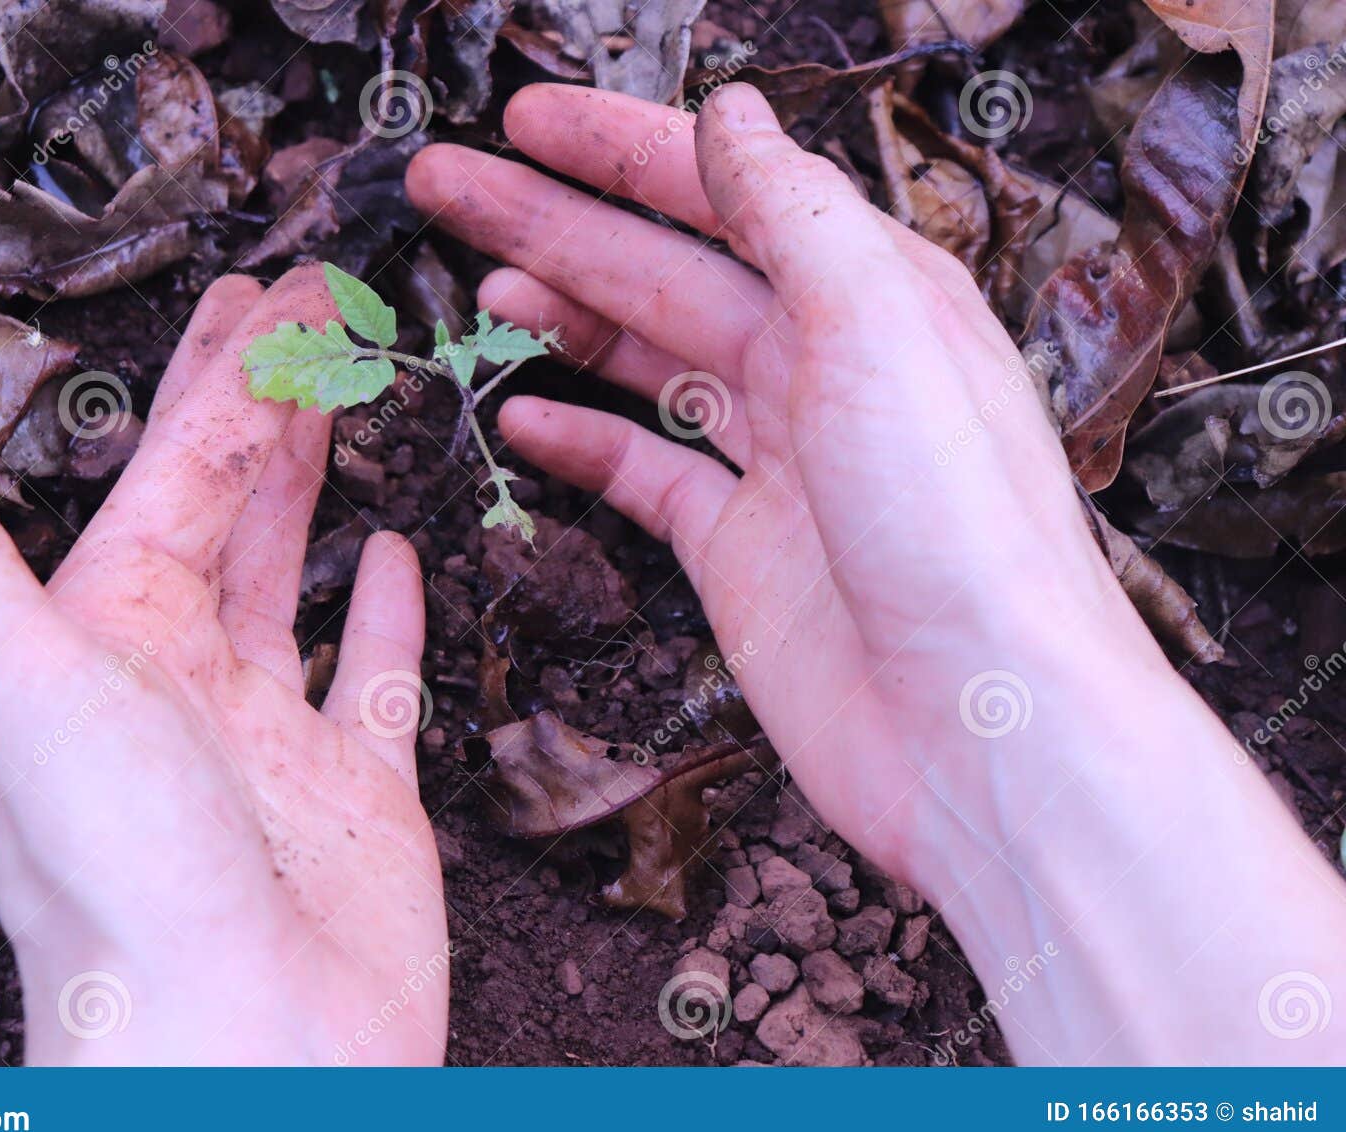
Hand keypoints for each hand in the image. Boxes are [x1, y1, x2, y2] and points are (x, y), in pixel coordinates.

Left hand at [0, 268, 447, 1064]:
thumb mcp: (19, 692)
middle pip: (233, 508)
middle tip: (314, 309)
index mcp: (110, 641)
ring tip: (343, 397)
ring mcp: (278, 736)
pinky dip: (389, 618)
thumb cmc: (124, 884)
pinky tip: (397, 555)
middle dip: (270, 402)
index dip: (227, 378)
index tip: (275, 296)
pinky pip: (378, 684)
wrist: (243, 1054)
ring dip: (315, 485)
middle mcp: (188, 680)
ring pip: (296, 577)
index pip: (175, 476)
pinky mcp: (361, 796)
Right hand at [409, 84, 1345, 1062]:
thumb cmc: (959, 528)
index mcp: (871, 296)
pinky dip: (583, 442)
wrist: (979, 727)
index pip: (725, 190)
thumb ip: (796, 213)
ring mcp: (779, 465)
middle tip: (446, 183)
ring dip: (563, 317)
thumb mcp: (881, 329)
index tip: (526, 118)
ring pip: (649, 363)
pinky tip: (523, 416)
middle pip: (663, 269)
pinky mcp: (742, 555)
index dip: (620, 148)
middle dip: (553, 220)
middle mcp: (824, 370)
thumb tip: (731, 109)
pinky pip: (647, 475)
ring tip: (479, 284)